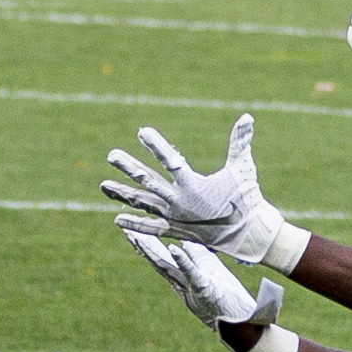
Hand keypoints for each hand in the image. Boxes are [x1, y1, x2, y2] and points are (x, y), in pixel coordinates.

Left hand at [104, 113, 286, 263]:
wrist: (248, 234)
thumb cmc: (246, 198)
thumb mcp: (243, 168)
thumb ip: (241, 142)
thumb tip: (247, 117)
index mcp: (194, 185)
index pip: (170, 161)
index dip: (156, 146)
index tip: (142, 132)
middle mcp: (179, 201)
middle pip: (148, 181)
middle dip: (128, 167)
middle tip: (111, 155)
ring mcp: (175, 217)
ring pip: (143, 204)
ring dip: (122, 193)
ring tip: (103, 185)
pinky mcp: (176, 231)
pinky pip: (150, 228)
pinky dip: (134, 224)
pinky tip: (117, 219)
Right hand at [123, 230, 283, 329]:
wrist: (242, 322)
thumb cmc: (228, 298)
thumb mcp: (210, 272)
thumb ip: (197, 257)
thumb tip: (184, 241)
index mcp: (182, 280)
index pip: (160, 259)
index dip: (146, 245)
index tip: (131, 230)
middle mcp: (182, 284)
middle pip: (157, 261)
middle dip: (140, 245)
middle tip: (124, 229)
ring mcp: (191, 287)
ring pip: (167, 268)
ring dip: (152, 251)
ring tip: (138, 237)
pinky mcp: (205, 288)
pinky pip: (192, 273)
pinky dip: (183, 261)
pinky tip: (175, 248)